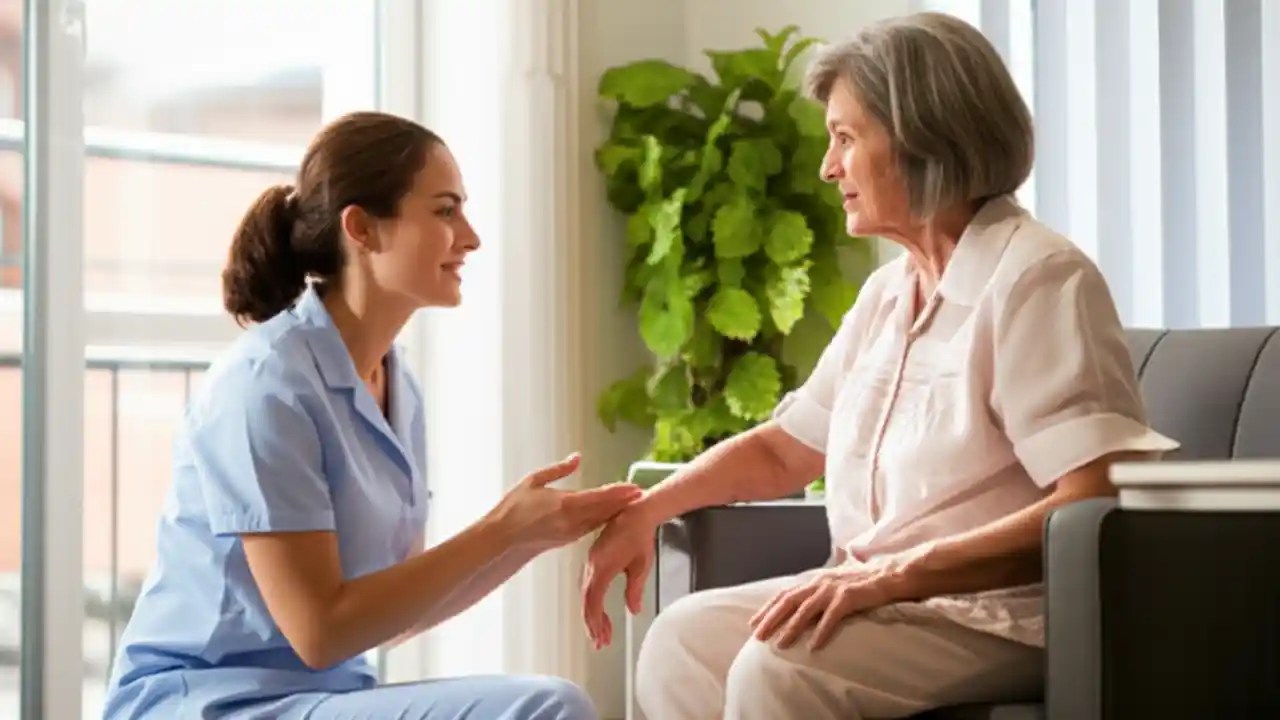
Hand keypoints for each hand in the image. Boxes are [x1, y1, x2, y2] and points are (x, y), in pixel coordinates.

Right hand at [485, 453, 642, 551]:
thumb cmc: (513, 509)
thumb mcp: (533, 481)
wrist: (502, 540)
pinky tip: (613, 514)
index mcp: (565, 505)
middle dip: (624, 502)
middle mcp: (572, 521)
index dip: (619, 492)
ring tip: (632, 501)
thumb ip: (558, 470)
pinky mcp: (569, 540)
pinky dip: (605, 519)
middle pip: (606, 510)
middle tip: (642, 493)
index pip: (600, 497)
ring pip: (601, 520)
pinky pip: (592, 527)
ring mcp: (572, 533)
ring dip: (617, 511)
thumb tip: (577, 457)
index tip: (635, 487)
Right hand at [580, 502, 658, 649]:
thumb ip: (635, 589)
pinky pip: (589, 584)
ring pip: (586, 594)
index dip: (596, 622)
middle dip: (593, 624)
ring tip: (602, 632)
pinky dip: (594, 600)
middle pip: (586, 600)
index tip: (602, 638)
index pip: (593, 601)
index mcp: (601, 567)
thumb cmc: (640, 535)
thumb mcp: (641, 565)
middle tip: (601, 643)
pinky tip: (600, 610)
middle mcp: (591, 565)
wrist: (636, 509)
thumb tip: (633, 610)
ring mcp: (591, 561)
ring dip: (593, 614)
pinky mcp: (594, 558)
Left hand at [749, 554, 913, 650]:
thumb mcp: (833, 587)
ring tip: (780, 644)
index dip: (767, 609)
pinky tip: (813, 646)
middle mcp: (819, 583)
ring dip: (791, 628)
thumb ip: (817, 597)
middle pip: (789, 601)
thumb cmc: (861, 585)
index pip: (784, 595)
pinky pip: (831, 617)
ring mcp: (833, 589)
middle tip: (757, 636)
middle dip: (771, 619)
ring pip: (806, 610)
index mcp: (814, 581)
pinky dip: (821, 632)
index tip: (753, 623)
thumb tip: (800, 614)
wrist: (888, 576)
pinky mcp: (849, 597)